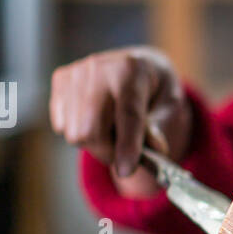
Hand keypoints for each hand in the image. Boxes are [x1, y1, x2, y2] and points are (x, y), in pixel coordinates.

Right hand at [49, 46, 192, 196]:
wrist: (136, 62)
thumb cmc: (156, 88)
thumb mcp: (171, 103)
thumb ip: (161, 125)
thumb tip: (155, 147)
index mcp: (132, 70)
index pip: (127, 114)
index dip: (127, 146)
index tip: (126, 170)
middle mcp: (99, 67)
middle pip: (91, 130)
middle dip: (109, 153)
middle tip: (125, 156)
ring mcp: (76, 73)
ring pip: (75, 133)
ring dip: (96, 145)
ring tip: (113, 132)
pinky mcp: (61, 80)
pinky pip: (62, 126)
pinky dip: (80, 132)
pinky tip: (96, 119)